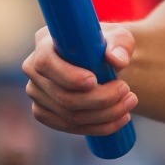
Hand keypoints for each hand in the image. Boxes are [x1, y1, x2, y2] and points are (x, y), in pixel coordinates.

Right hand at [23, 23, 137, 136]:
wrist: (100, 62)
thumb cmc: (105, 45)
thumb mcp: (118, 37)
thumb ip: (119, 44)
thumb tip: (117, 60)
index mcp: (45, 44)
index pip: (46, 63)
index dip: (69, 76)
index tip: (94, 81)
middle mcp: (34, 70)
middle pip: (63, 96)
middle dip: (99, 99)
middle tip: (126, 90)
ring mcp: (37, 94)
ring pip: (69, 115)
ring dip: (105, 114)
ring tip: (130, 102)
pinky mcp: (45, 113)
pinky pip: (69, 127)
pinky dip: (98, 127)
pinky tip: (120, 119)